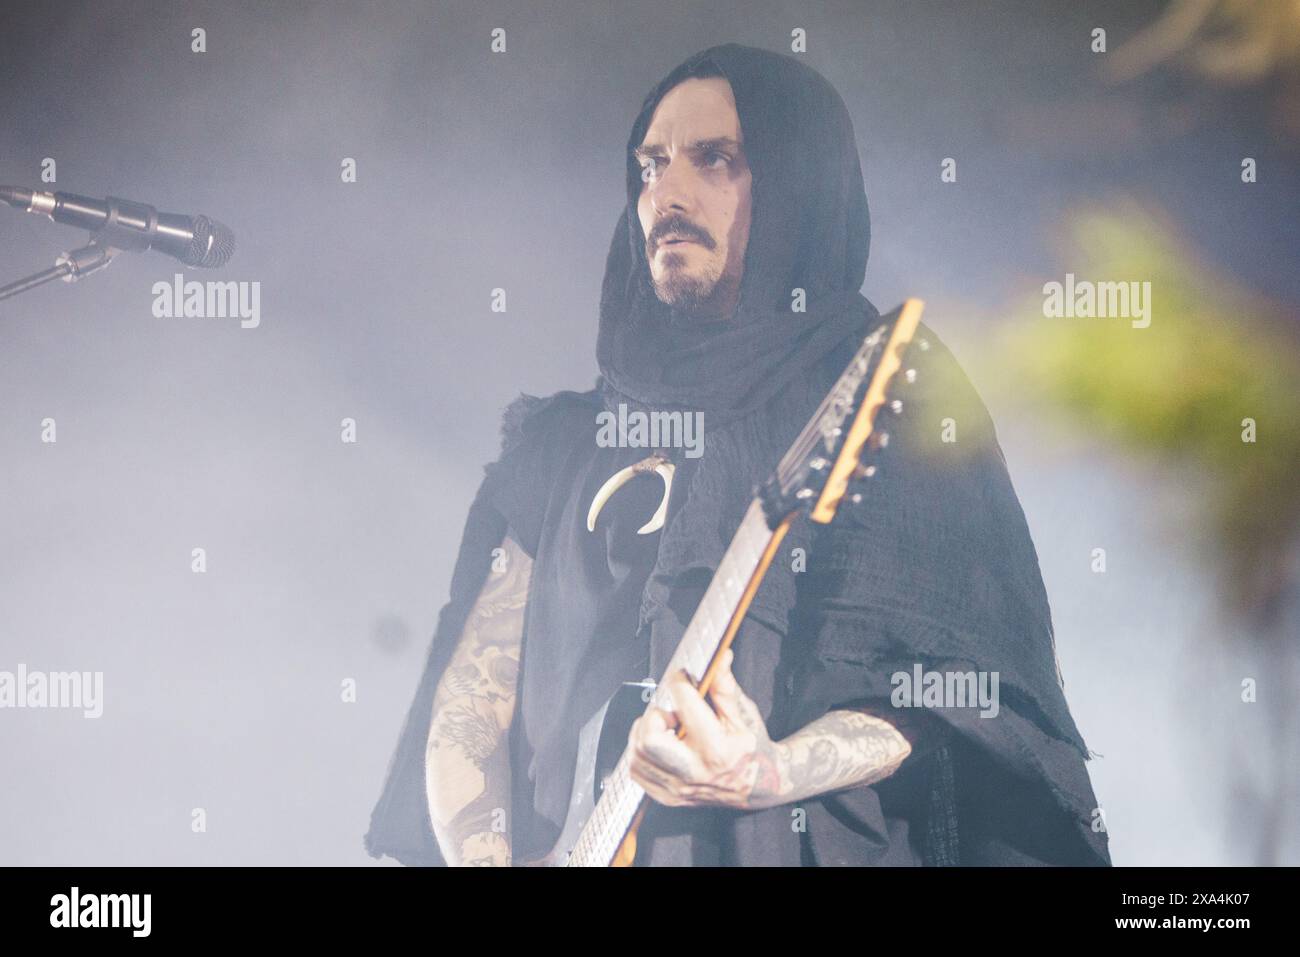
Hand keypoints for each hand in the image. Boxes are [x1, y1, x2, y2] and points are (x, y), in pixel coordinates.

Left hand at [627, 648, 786, 810]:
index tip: (682, 678)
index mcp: (717, 749)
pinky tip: (659, 745)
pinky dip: (640, 752)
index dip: (680, 682)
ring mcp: (678, 788)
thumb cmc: (750, 748)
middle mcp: (694, 772)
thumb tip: (720, 656)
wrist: (756, 786)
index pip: (685, 705)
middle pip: (649, 740)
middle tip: (670, 714)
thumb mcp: (743, 714)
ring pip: (637, 755)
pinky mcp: (667, 797)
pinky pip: (636, 771)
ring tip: (667, 729)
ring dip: (645, 733)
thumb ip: (725, 685)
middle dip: (654, 717)